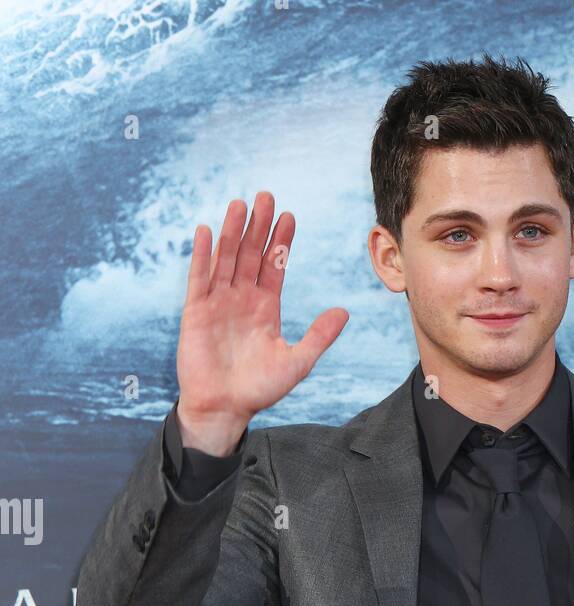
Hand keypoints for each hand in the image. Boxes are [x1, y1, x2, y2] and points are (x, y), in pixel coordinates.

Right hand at [176, 191, 348, 452]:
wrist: (225, 408)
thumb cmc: (259, 389)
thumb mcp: (297, 362)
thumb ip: (318, 336)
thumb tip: (344, 312)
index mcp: (265, 308)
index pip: (274, 266)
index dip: (280, 242)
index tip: (289, 217)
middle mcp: (242, 299)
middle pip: (250, 254)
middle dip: (258, 227)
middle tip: (267, 196)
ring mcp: (218, 302)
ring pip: (226, 259)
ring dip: (232, 232)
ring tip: (240, 204)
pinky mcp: (195, 311)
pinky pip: (199, 277)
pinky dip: (202, 254)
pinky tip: (205, 230)